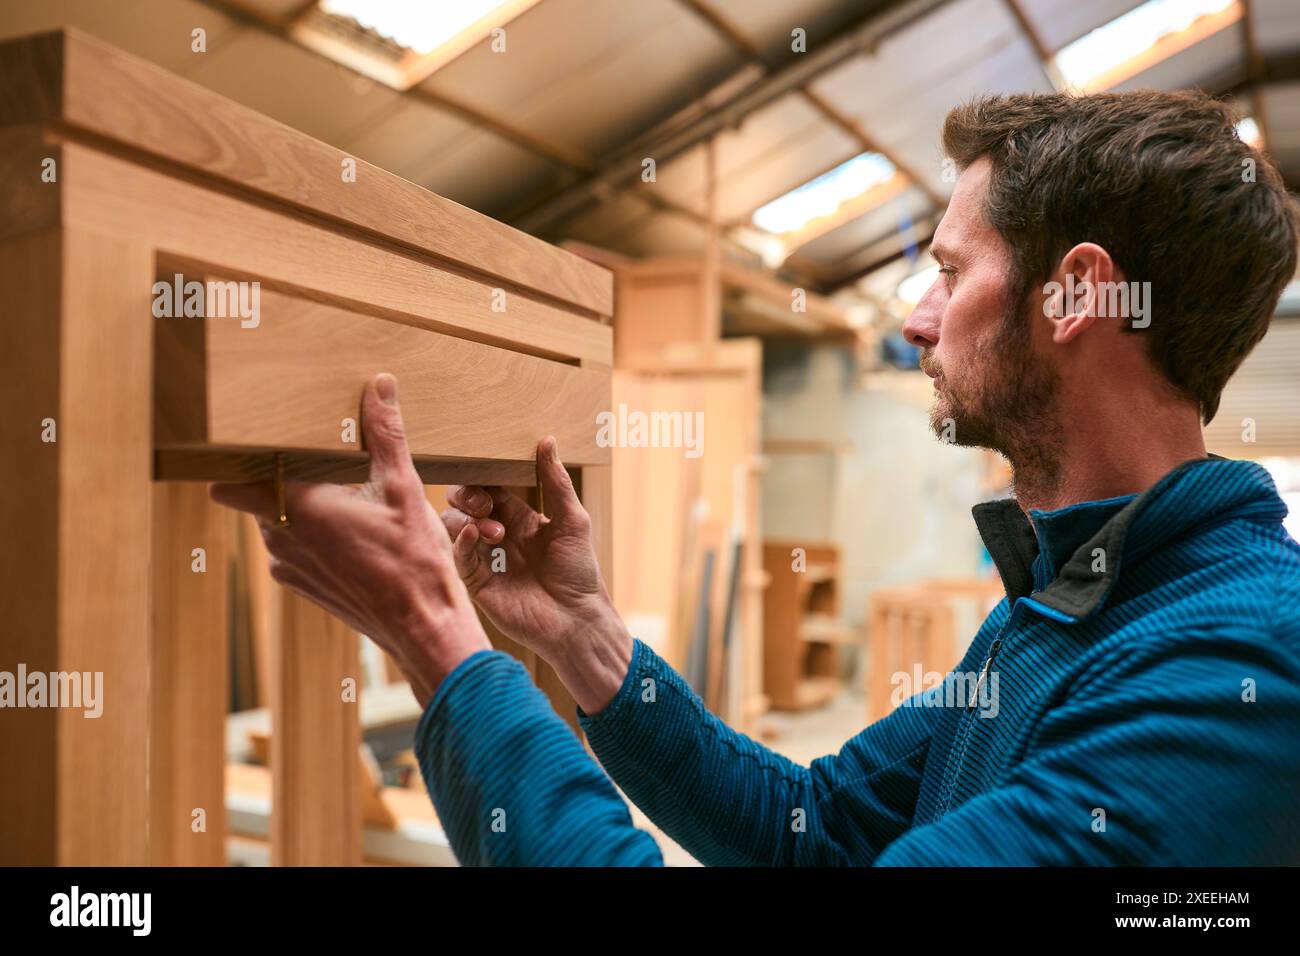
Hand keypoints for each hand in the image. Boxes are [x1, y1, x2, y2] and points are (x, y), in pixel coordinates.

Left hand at [209, 374, 490, 707]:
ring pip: (273, 523)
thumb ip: (386, 434)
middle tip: (312, 457)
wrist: (424, 626)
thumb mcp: (404, 487)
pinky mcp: (303, 585)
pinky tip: (348, 527)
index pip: (229, 483)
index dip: (237, 462)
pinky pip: (290, 548)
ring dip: (296, 507)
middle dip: (277, 477)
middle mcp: (281, 540)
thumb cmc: (413, 559)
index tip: (259, 444)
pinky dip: (309, 535)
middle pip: (255, 497)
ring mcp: (288, 567)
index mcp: (297, 509)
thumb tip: (380, 385)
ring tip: (336, 490)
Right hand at [442, 439, 631, 712]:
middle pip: (466, 505)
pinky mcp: (478, 584)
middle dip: (468, 496)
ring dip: (467, 520)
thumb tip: (546, 439)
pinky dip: (460, 543)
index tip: (486, 474)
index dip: (484, 480)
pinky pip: (458, 558)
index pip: (491, 489)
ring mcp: (487, 560)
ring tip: (494, 531)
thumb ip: (556, 482)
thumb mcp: (573, 520)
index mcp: (521, 519)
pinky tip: (473, 536)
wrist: (576, 620)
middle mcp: (499, 537)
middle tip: (483, 503)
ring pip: (455, 528)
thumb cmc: (579, 572)